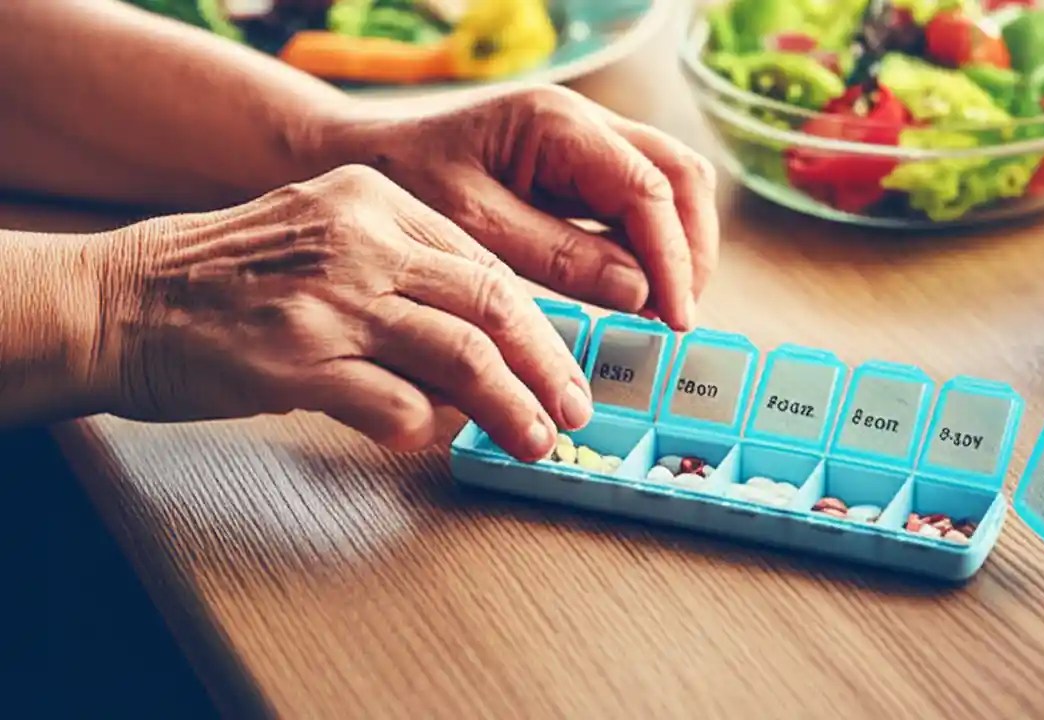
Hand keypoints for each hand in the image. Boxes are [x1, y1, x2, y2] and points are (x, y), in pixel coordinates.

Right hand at [90, 165, 591, 459]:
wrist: (117, 298)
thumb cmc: (225, 276)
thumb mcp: (322, 236)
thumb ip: (403, 274)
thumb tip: (485, 347)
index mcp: (374, 199)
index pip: (485, 262)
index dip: (539, 320)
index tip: (565, 361)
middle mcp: (360, 241)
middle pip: (492, 304)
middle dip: (549, 364)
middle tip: (575, 409)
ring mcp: (329, 301)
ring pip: (462, 354)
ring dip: (511, 405)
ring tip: (536, 439)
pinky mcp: (295, 363)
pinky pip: (394, 403)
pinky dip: (425, 427)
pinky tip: (428, 438)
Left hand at [329, 85, 719, 330]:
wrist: (364, 158)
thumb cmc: (404, 183)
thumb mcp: (473, 228)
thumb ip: (558, 256)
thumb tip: (640, 293)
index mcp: (555, 124)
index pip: (647, 188)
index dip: (672, 257)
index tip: (675, 318)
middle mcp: (583, 122)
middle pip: (680, 175)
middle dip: (692, 248)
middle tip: (679, 317)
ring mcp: (587, 141)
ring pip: (671, 184)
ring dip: (680, 246)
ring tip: (665, 310)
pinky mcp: (581, 167)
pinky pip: (639, 200)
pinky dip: (652, 245)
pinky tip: (639, 291)